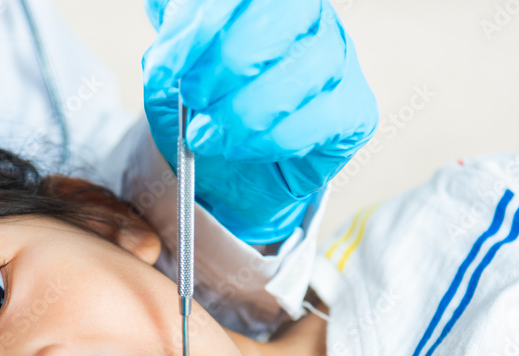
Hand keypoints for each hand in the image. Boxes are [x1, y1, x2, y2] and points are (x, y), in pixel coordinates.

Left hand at [143, 0, 378, 243]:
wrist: (225, 175)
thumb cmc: (203, 111)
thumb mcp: (171, 72)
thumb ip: (170, 38)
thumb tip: (165, 9)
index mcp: (264, 0)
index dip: (199, 25)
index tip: (164, 68)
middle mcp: (309, 19)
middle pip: (282, 16)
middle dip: (226, 63)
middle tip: (193, 99)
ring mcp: (337, 61)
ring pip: (304, 70)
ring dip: (244, 112)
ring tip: (206, 137)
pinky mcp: (353, 111)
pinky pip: (322, 119)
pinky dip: (272, 139)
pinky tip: (241, 150)